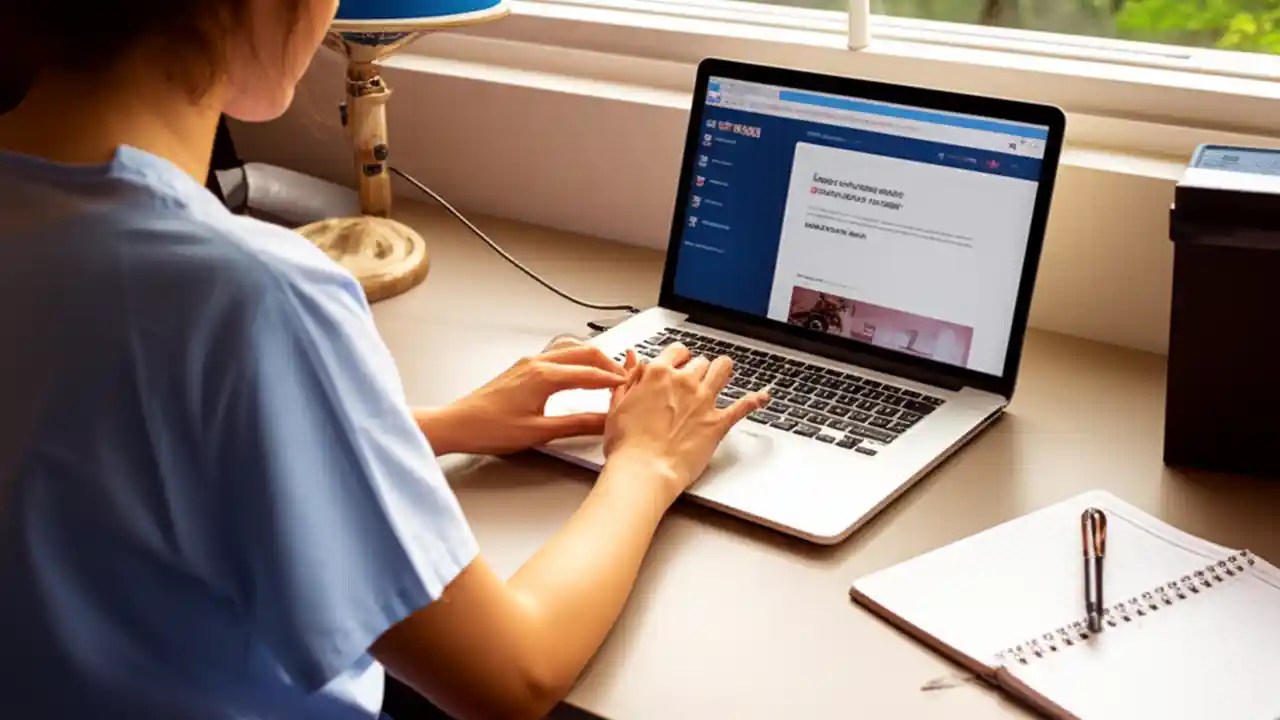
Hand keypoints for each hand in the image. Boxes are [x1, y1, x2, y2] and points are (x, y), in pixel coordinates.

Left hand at [416, 341, 625, 455]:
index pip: (591, 373)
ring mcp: (527, 363)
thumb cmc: (489, 428)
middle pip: (584, 352)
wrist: (457, 424)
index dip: (614, 380)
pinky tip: (577, 373)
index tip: (630, 387)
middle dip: (608, 363)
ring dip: (591, 359)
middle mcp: (537, 363)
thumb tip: (604, 422)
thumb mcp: (540, 432)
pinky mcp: (521, 369)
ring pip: (570, 350)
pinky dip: (575, 361)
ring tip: (606, 373)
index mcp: (544, 376)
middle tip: (625, 377)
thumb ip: (577, 424)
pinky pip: (557, 356)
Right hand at [602, 343, 768, 503]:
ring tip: (723, 373)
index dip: (678, 358)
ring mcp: (704, 401)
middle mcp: (684, 382)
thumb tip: (634, 359)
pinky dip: (755, 399)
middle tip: (693, 381)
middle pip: (700, 362)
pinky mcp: (718, 422)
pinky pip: (743, 405)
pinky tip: (762, 396)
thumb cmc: (627, 445)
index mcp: (658, 374)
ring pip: (723, 369)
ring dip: (723, 370)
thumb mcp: (617, 405)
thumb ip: (629, 379)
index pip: (676, 351)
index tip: (678, 364)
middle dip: (697, 369)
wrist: (644, 471)